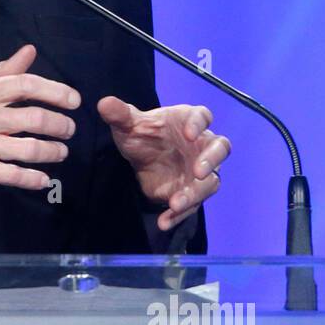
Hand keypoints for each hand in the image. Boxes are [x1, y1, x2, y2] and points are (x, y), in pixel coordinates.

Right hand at [0, 44, 79, 195]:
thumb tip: (29, 51)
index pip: (25, 84)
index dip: (56, 91)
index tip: (74, 101)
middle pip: (33, 117)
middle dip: (60, 125)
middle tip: (70, 130)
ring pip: (27, 148)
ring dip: (52, 152)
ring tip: (61, 153)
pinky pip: (11, 174)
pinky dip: (32, 178)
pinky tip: (42, 179)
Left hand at [97, 98, 230, 230]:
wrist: (142, 158)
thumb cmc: (143, 134)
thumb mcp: (128, 126)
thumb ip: (120, 115)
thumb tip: (104, 103)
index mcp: (189, 121)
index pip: (202, 117)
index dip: (198, 124)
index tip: (189, 133)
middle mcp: (202, 145)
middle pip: (220, 149)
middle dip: (211, 160)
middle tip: (198, 172)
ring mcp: (201, 170)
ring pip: (210, 182)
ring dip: (195, 194)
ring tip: (175, 204)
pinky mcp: (192, 190)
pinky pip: (192, 204)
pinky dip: (179, 214)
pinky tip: (164, 221)